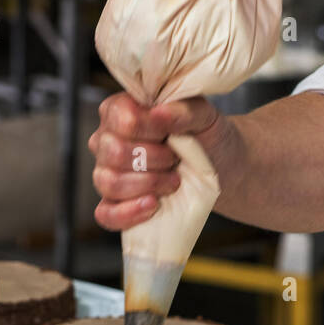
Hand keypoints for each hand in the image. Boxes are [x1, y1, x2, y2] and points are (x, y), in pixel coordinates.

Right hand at [88, 93, 233, 230]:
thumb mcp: (203, 115)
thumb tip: (158, 114)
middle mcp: (106, 140)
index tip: (172, 135)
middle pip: (114, 153)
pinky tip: (152, 205)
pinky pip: (106, 214)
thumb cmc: (203, 135)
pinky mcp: (113, 204)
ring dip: (148, 184)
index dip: (151, 130)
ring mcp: (106, 173)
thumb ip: (182, 109)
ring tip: (172, 181)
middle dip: (153, 159)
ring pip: (109, 182)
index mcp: (119, 111)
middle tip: (174, 159)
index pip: (122, 120)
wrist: (217, 167)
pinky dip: (129, 212)